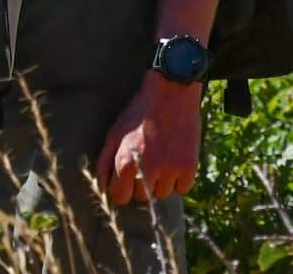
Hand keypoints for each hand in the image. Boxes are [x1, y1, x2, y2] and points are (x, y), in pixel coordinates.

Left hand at [94, 73, 201, 205]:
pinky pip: (182, 188)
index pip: (120, 197)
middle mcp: (147, 170)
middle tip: (144, 160)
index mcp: (125, 162)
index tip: (125, 179)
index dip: (121, 188)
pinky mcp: (189, 168)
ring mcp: (170, 170)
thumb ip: (105, 162)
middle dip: (140, 183)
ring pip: (162, 194)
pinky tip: (174, 158)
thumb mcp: (114, 133)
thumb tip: (102, 188)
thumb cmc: (138, 114)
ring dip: (160, 181)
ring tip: (160, 156)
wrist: (170, 94)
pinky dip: (179, 178)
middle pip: (142, 197)